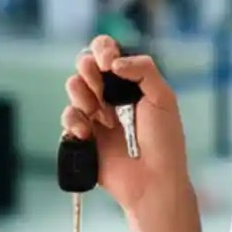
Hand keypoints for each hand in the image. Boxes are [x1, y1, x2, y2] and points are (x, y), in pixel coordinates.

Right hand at [62, 35, 190, 219]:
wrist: (154, 181)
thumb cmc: (164, 141)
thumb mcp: (163, 98)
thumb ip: (143, 70)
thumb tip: (114, 61)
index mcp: (131, 82)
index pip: (108, 53)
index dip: (102, 50)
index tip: (108, 63)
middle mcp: (111, 95)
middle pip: (86, 66)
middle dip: (88, 70)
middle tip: (101, 88)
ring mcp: (96, 115)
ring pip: (73, 88)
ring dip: (81, 93)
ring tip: (96, 111)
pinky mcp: (83, 136)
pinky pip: (68, 117)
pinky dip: (74, 121)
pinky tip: (87, 133)